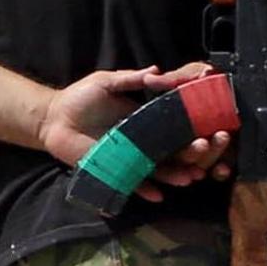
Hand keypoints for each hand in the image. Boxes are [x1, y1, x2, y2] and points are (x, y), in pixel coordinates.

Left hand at [37, 62, 232, 185]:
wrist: (52, 117)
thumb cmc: (80, 97)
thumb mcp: (106, 83)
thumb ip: (130, 79)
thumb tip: (157, 71)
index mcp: (147, 118)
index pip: (178, 126)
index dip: (196, 129)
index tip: (214, 129)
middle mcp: (144, 140)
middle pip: (176, 151)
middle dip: (194, 154)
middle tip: (206, 152)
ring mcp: (131, 156)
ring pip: (160, 169)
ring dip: (176, 175)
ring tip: (190, 178)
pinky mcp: (114, 170)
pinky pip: (133, 183)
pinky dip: (145, 190)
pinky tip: (159, 195)